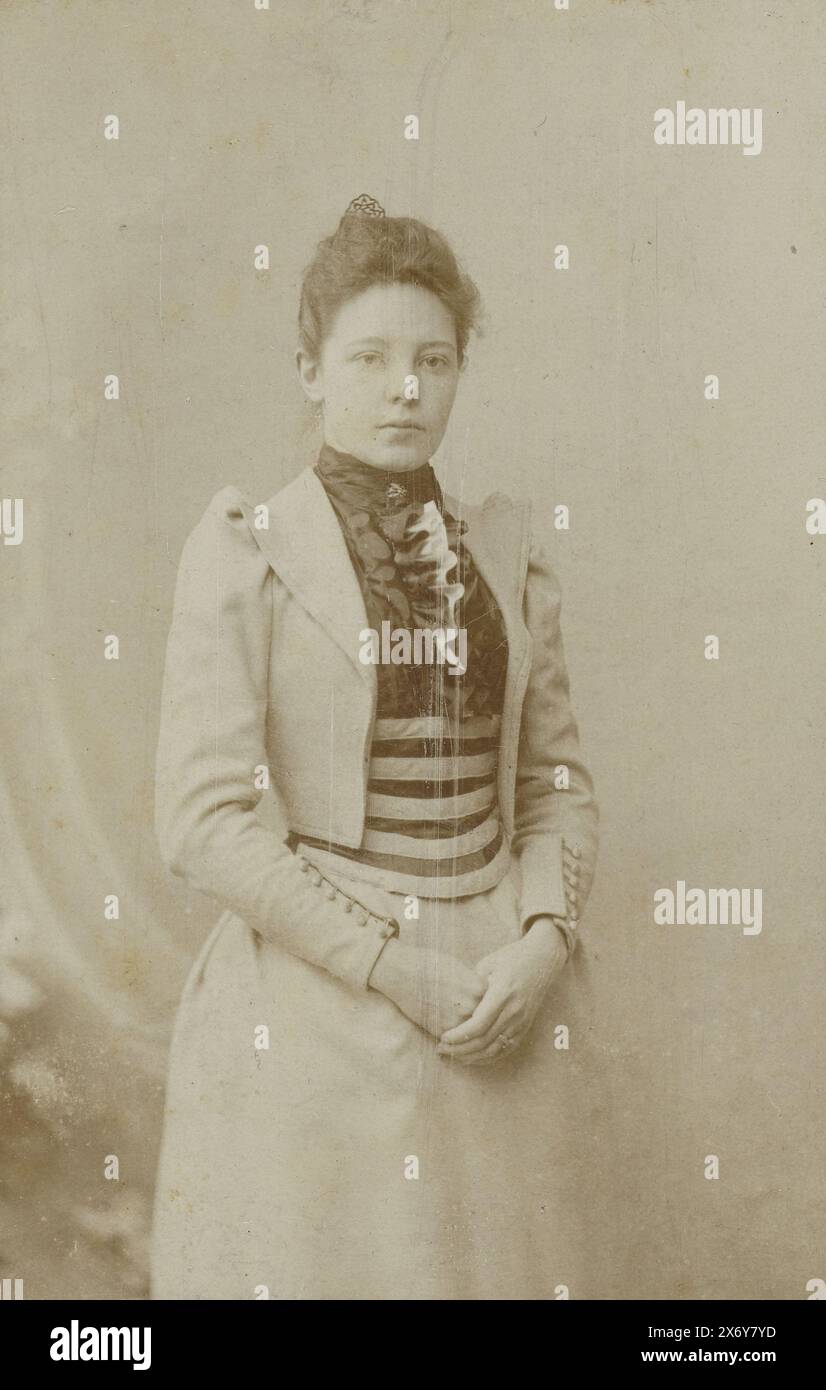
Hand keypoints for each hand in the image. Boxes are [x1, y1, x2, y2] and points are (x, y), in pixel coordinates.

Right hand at [368, 940, 486, 1038]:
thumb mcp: (460, 969)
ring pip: (473, 1033)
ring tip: (468, 1033)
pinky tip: (453, 1036)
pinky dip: (456, 1040)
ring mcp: (457, 1020)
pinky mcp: (442, 1030)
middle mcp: (472, 1006)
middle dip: (484, 1021)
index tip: (489, 1005)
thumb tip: (485, 998)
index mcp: (479, 988)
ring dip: (471, 1035)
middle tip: (482, 1023)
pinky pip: (456, 1040)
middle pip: (487, 1020)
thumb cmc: (430, 964)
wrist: (402, 972)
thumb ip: (475, 985)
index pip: (495, 1003)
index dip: (492, 1005)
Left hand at [436, 919, 566, 1064]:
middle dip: (459, 1049)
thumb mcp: (488, 965)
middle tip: (441, 1049)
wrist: (542, 959)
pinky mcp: (525, 1027)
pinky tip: (472, 1057)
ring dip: (471, 1056)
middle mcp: (514, 1011)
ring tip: (452, 1055)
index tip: (442, 1037)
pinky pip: (506, 1049)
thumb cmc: (510, 957)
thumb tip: (452, 1005)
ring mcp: (522, 1021)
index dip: (458, 1036)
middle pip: (484, 1041)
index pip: (478, 1025)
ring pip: (494, 1050)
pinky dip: (488, 1057)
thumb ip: (471, 986)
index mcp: (502, 993)